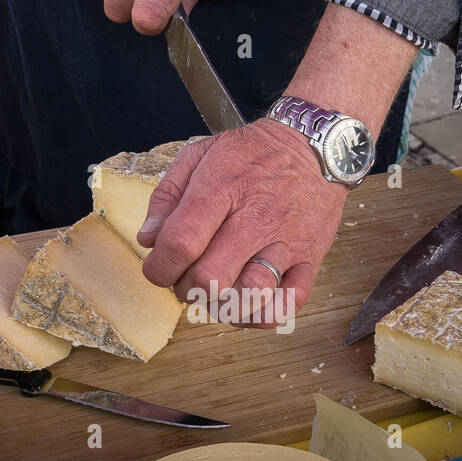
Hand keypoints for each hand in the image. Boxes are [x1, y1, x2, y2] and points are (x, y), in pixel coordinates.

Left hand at [135, 119, 348, 323]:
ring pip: (250, 296)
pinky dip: (261, 315)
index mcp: (221, 189)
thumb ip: (167, 196)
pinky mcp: (310, 259)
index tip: (157, 268)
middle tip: (184, 279)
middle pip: (210, 278)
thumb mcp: (198, 155)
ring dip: (222, 304)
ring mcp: (286, 242)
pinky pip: (288, 304)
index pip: (181, 243)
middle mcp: (255, 219)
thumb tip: (148, 239)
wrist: (313, 145)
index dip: (159, 267)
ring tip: (215, 291)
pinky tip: (245, 302)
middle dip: (185, 289)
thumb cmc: (251, 153)